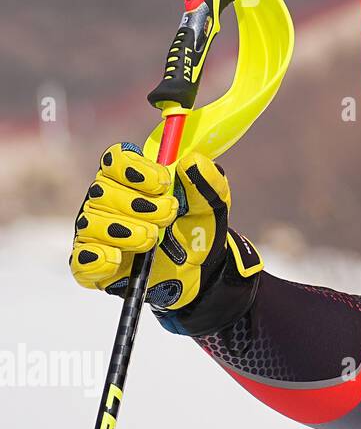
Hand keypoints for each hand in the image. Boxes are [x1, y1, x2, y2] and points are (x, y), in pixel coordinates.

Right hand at [70, 143, 255, 316]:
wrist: (201, 269)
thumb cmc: (198, 228)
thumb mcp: (212, 203)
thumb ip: (208, 180)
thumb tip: (191, 161)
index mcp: (131, 179)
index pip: (115, 159)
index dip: (134, 167)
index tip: (162, 182)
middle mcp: (107, 201)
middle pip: (102, 190)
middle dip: (138, 203)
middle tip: (168, 215)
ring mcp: (97, 232)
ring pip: (91, 222)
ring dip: (124, 230)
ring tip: (152, 239)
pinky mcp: (94, 265)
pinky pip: (81, 261)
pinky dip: (96, 259)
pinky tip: (117, 258)